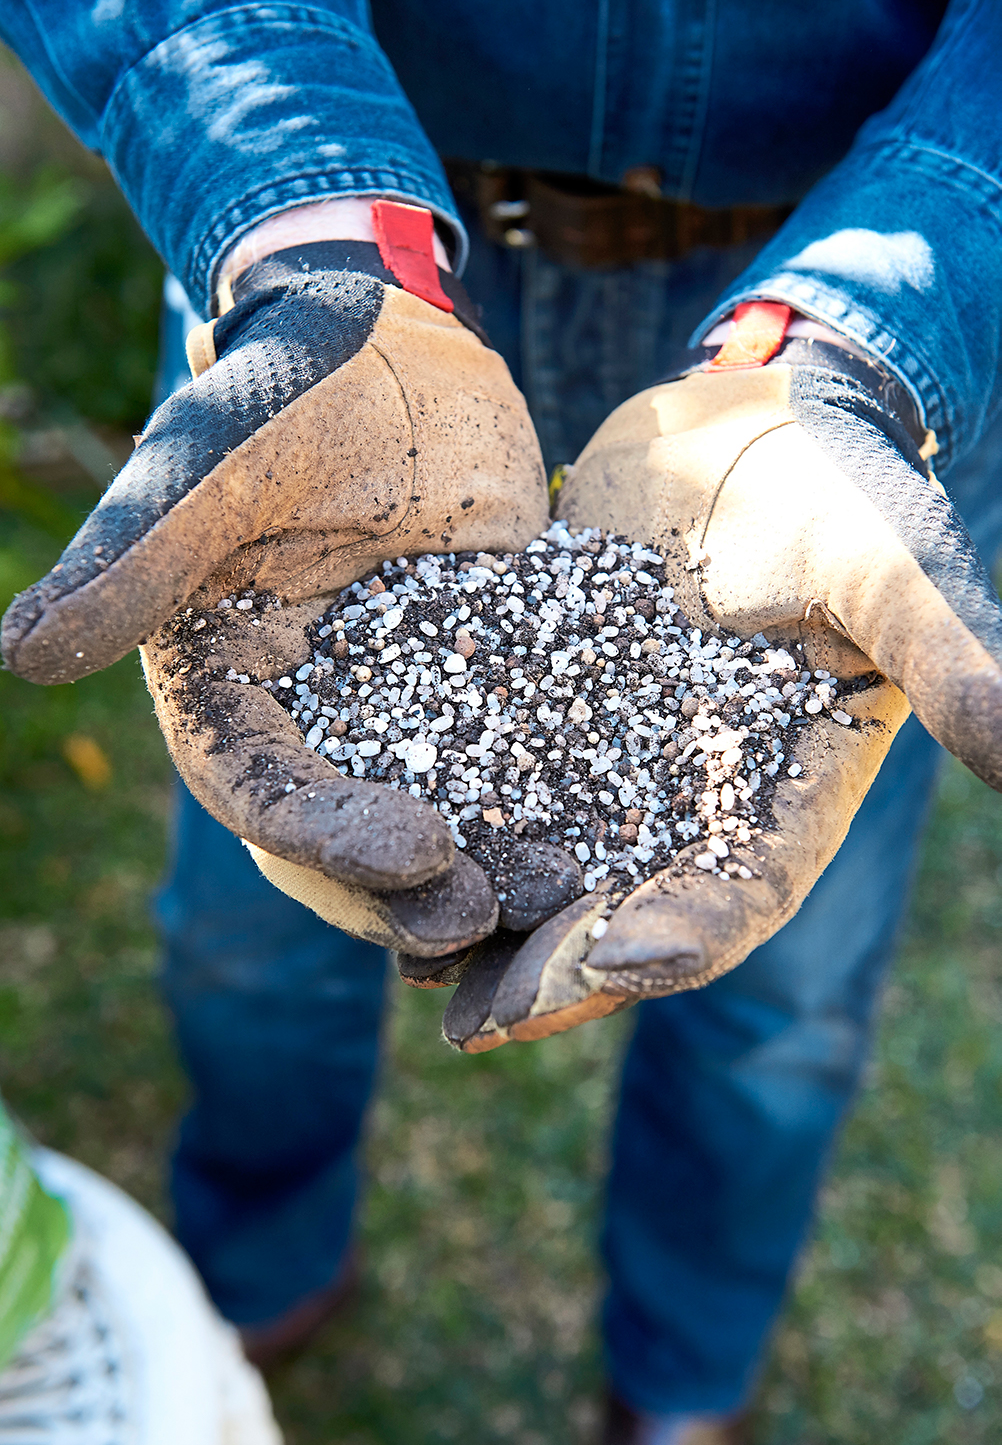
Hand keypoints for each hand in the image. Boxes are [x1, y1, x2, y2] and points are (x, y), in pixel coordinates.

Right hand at [3, 209, 548, 947]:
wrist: (394, 332)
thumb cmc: (288, 378)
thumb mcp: (218, 460)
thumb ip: (139, 555)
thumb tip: (23, 653)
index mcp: (224, 683)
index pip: (261, 789)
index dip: (328, 836)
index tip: (417, 854)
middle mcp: (305, 717)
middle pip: (343, 839)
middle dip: (405, 892)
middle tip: (483, 921)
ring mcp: (397, 707)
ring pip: (431, 817)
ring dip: (483, 875)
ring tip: (553, 912)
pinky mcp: (478, 682)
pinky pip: (511, 759)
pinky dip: (547, 808)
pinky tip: (606, 845)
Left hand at [435, 335, 1001, 1049]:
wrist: (748, 422)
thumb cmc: (838, 488)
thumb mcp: (890, 566)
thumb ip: (946, 651)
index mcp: (777, 798)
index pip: (735, 897)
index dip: (682, 938)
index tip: (617, 960)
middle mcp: (684, 802)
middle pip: (618, 913)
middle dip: (552, 971)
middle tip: (475, 1021)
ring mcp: (606, 761)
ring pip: (538, 865)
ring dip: (481, 924)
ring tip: (410, 965)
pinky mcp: (540, 707)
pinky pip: (484, 776)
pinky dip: (439, 818)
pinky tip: (372, 848)